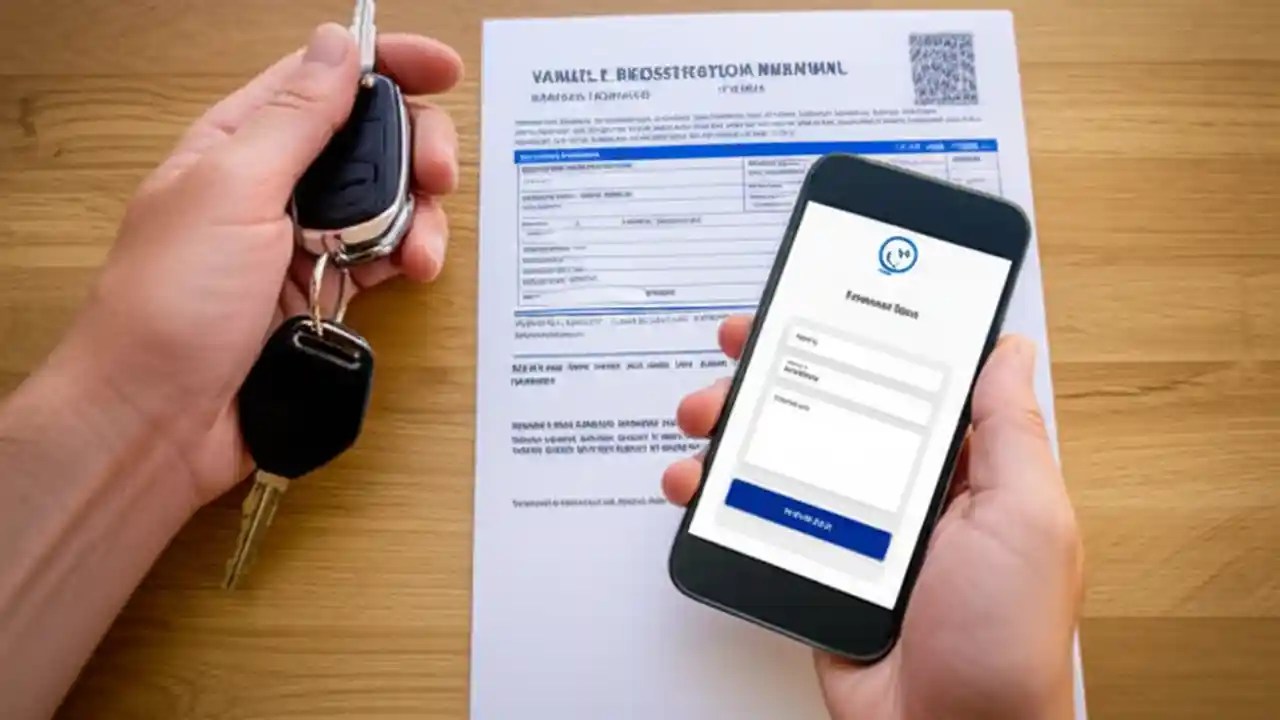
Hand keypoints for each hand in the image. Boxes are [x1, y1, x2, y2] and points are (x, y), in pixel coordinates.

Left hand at [50, 24, 462, 510]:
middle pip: (369, 139)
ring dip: (419, 216)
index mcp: (240, 142)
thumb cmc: (173, 302)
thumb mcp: (234, 190)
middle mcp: (274, 185)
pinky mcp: (323, 293)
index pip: (323, 79)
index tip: (443, 72)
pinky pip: (384, 259)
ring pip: (387, 202)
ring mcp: (301, 241)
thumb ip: (295, 119)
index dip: (387, 66)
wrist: (159, 419)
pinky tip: (415, 271)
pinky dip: (408, 259)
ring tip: (422, 251)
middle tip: (440, 176)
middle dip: (416, 148)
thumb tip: (339, 45)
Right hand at [663, 316, 1082, 719]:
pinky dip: (714, 494)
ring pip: (782, 452)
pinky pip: (756, 514)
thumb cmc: (1006, 640)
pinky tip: (695, 481)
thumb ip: (1010, 430)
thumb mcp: (1026, 517)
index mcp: (963, 470)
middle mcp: (903, 491)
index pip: (906, 377)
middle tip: (742, 345)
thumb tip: (1006, 350)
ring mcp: (852, 527)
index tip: (819, 298)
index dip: (861, 331)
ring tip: (703, 414)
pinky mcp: (812, 564)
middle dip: (778, 368)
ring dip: (734, 423)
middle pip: (830, 404)